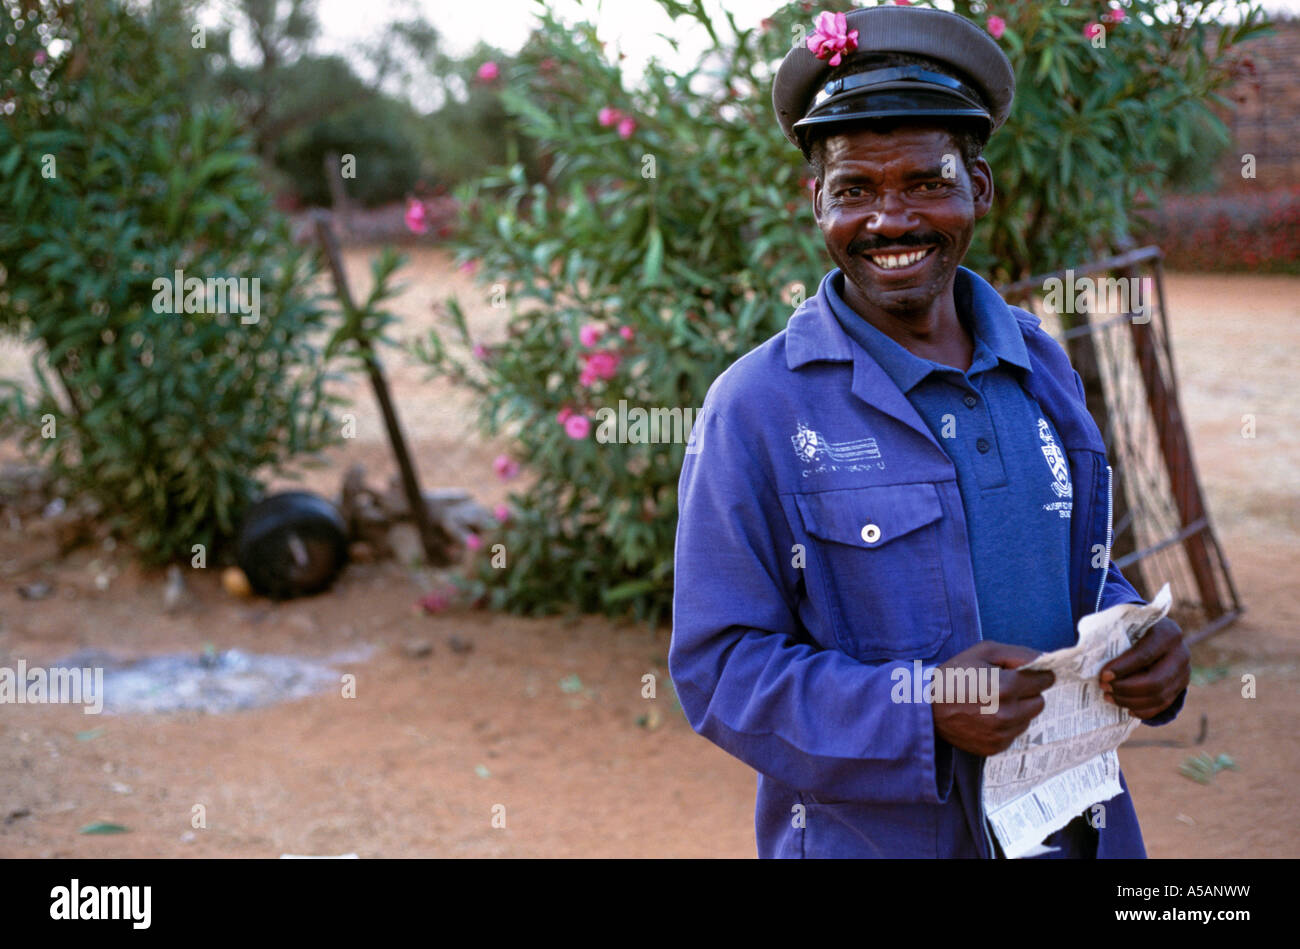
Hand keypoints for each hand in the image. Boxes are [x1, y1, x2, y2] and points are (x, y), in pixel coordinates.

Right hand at [932, 641, 1054, 756]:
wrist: (926, 707)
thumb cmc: (954, 674)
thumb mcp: (983, 651)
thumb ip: (1018, 654)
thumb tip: (1045, 660)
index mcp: (1006, 686)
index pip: (1045, 680)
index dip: (1035, 674)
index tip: (1023, 674)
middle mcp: (1008, 713)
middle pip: (1040, 702)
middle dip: (1027, 693)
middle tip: (1004, 687)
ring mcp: (1002, 733)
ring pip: (1028, 718)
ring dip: (1017, 710)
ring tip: (991, 703)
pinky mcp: (996, 747)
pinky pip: (1014, 733)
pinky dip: (1006, 725)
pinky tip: (986, 717)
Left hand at [1099, 616, 1189, 719]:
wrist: (1157, 634)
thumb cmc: (1135, 629)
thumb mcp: (1128, 625)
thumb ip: (1115, 636)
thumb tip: (1085, 653)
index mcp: (1168, 633)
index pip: (1145, 655)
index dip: (1123, 667)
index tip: (1104, 675)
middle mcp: (1181, 654)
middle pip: (1155, 681)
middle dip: (1126, 688)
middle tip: (1104, 688)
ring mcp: (1184, 673)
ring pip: (1159, 696)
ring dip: (1130, 700)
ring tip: (1109, 697)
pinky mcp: (1180, 687)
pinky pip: (1163, 705)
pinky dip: (1143, 710)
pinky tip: (1126, 708)